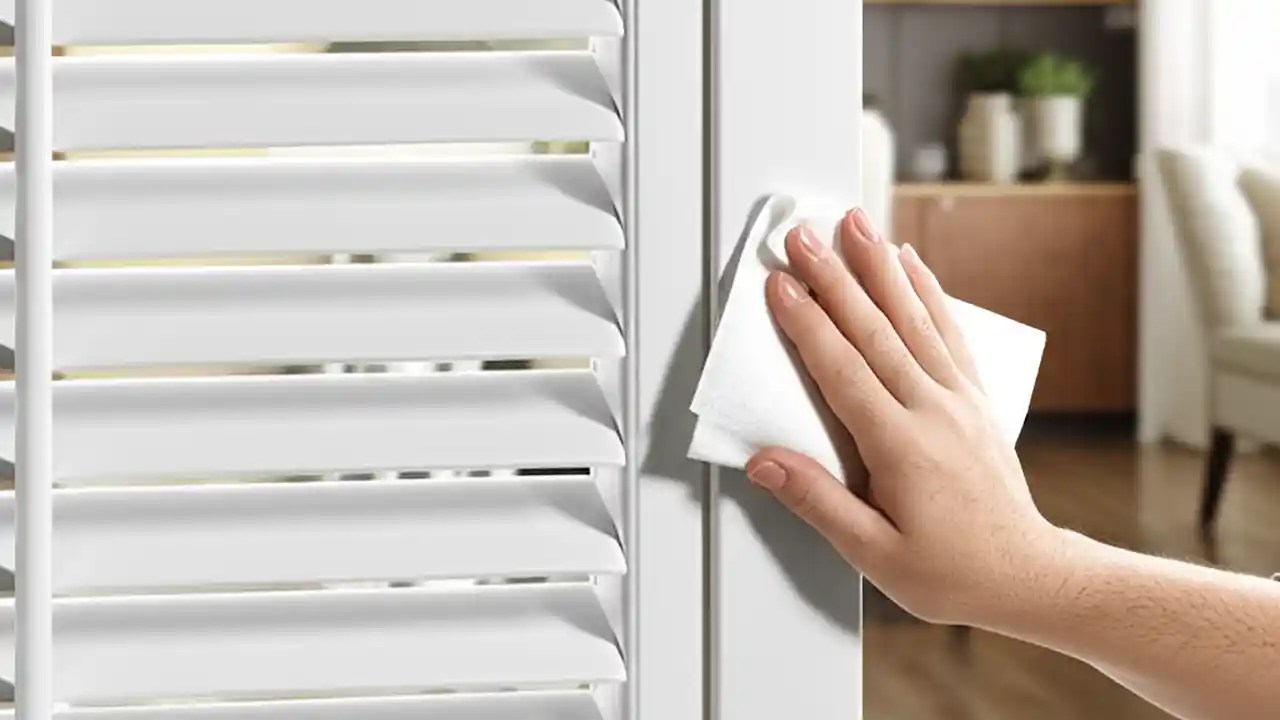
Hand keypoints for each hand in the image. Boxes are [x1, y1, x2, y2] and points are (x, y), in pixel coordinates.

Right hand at [746, 208, 1064, 627]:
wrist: (1029, 575)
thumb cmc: (953, 572)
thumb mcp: (874, 554)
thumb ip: (818, 502)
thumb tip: (765, 463)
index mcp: (901, 446)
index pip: (843, 370)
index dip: (806, 323)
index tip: (779, 284)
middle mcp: (933, 410)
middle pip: (873, 329)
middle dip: (833, 275)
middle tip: (804, 234)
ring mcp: (958, 399)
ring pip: (912, 317)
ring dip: (879, 266)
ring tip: (857, 223)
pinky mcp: (974, 399)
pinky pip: (949, 331)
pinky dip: (928, 291)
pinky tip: (911, 263)